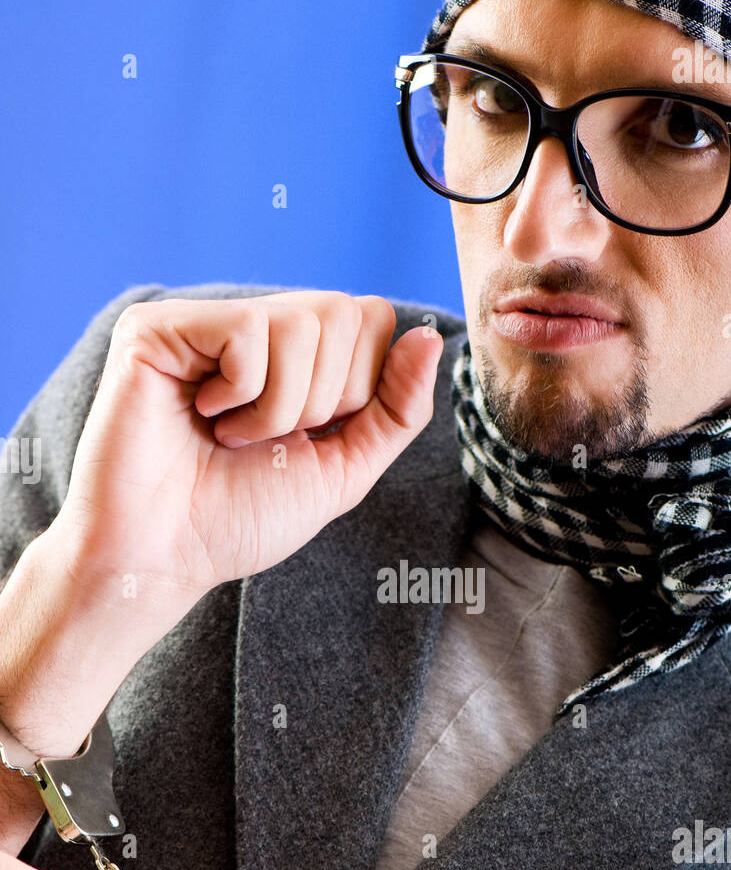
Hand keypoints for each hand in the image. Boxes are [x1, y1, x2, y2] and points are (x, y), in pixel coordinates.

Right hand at [51, 291, 443, 612]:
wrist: (163, 558)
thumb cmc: (240, 519)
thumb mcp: (343, 470)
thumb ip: (395, 410)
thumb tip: (432, 336)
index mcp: (294, 355)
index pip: (372, 317)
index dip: (358, 387)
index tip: (307, 436)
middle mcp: (251, 326)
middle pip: (347, 312)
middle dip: (323, 400)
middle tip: (266, 440)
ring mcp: (203, 322)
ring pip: (304, 322)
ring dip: (281, 406)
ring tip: (232, 436)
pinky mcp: (159, 327)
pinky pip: (250, 329)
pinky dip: (241, 394)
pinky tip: (203, 417)